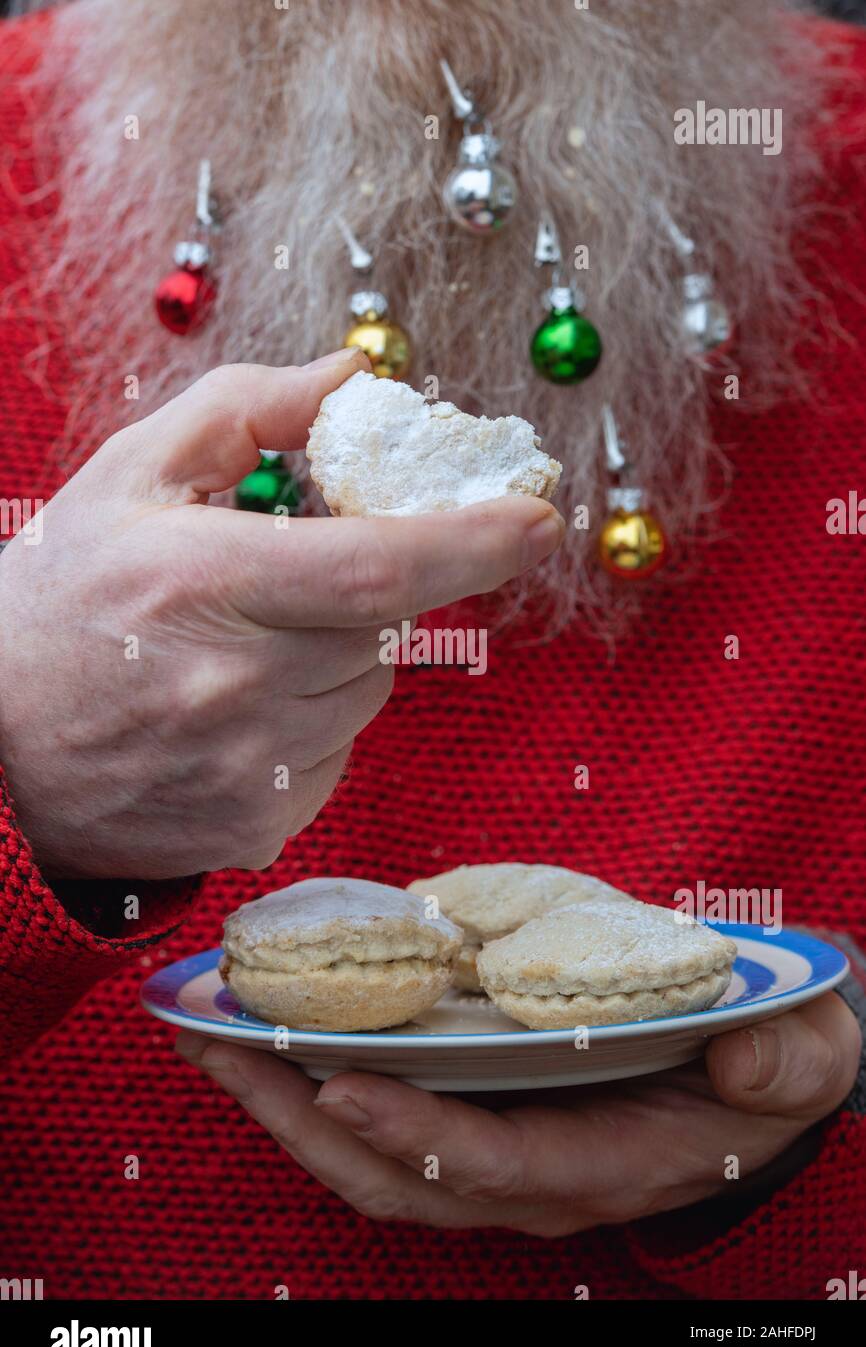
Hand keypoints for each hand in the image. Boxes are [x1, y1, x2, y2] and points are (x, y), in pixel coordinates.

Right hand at [0, 350, 563, 878]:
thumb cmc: (56, 600)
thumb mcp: (127, 476)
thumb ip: (245, 410)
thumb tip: (352, 376)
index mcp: (209, 581)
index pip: (380, 563)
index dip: (473, 541)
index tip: (540, 520)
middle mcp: (238, 684)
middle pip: (383, 631)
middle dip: (363, 597)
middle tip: (284, 585)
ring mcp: (252, 768)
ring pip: (366, 695)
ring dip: (335, 660)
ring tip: (235, 654)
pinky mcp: (259, 824)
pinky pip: (336, 758)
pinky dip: (310, 726)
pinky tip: (230, 715)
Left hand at [175, 992, 859, 1234]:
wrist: (751, 1081)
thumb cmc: (765, 1064)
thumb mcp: (797, 1055)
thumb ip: (781, 1063)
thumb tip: (747, 1060)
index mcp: (606, 1161)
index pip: (499, 1167)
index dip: (418, 1140)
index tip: (341, 1088)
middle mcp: (533, 1176)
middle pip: (398, 1179)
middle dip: (302, 1122)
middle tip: (222, 1052)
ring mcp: (495, 1154)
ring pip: (370, 1158)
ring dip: (286, 1103)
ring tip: (212, 1040)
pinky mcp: (476, 1121)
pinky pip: (381, 1121)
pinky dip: (315, 1083)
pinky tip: (270, 1033)